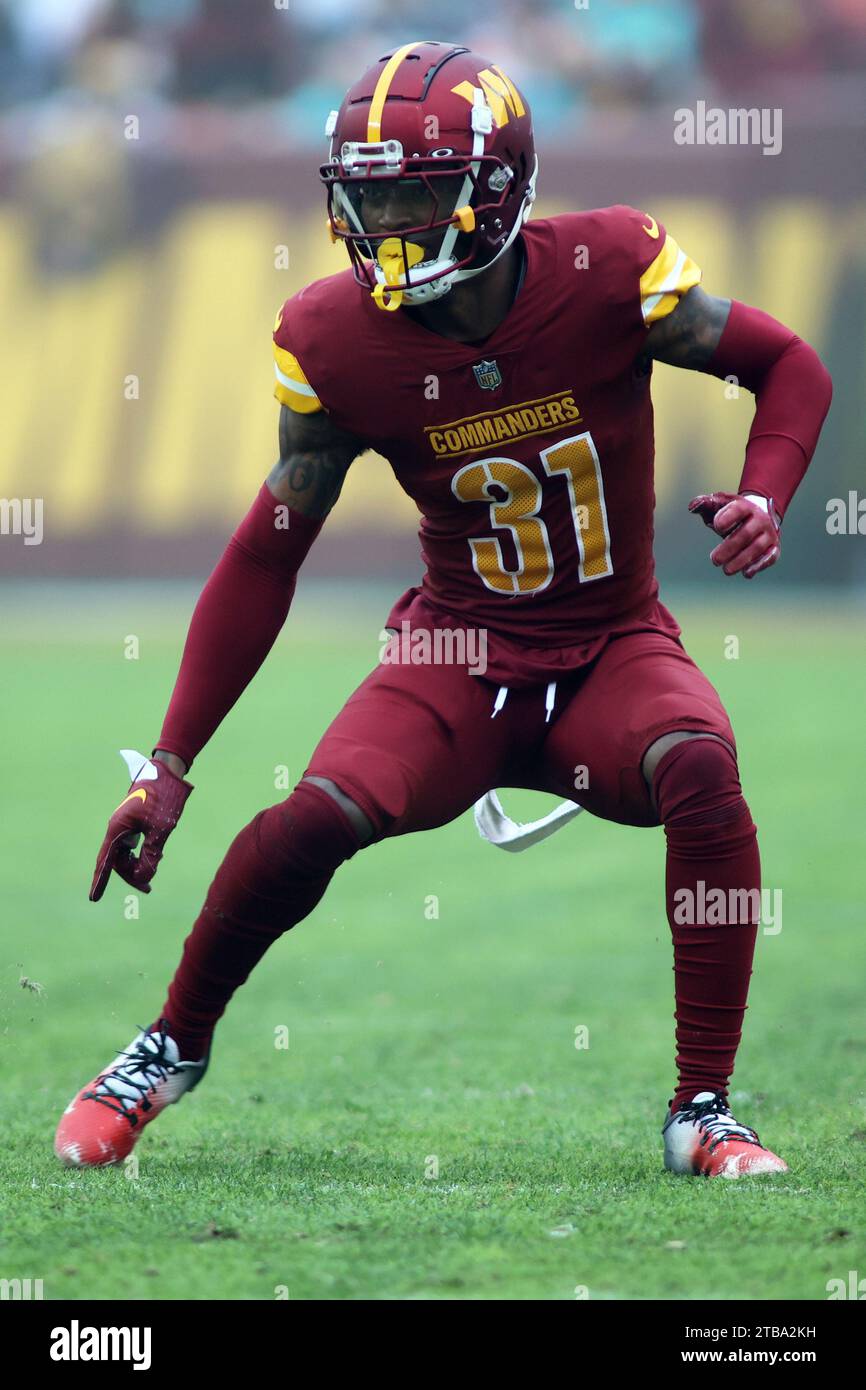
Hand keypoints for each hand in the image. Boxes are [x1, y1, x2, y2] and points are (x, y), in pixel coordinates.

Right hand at [90, 749, 192, 900]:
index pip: (106, 861)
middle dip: (131, 875)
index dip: (101, 880)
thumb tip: (145, 876)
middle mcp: (117, 828)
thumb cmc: (163, 797)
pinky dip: (141, 854)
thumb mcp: (161, 828)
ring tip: (156, 868)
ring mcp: (124, 825)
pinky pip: (132, 845)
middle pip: (117, 861)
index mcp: (118, 829)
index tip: (94, 898)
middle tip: (148, 889)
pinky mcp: (133, 823)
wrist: (166, 772)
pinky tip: (156, 857)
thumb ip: (152, 854)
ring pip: (125, 854)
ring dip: (138, 865)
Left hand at [688, 491, 780, 578]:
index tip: (716, 526)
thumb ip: (704, 504)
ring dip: (741, 560)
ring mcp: (769, 534)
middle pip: (745, 534)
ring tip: (726, 570)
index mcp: (745, 506)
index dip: (727, 517)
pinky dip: (759, 566)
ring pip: (757, 547)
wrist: (759, 516)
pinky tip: (746, 573)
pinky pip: (770, 557)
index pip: (738, 510)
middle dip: (729, 548)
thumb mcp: (719, 505)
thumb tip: (692, 506)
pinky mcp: (774, 548)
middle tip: (714, 560)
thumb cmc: (732, 513)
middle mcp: (760, 519)